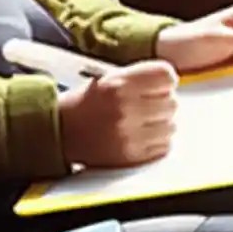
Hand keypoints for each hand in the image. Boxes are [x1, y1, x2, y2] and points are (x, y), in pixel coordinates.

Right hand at [59, 60, 177, 167]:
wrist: (59, 132)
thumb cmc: (84, 104)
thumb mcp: (105, 79)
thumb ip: (138, 78)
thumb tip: (173, 83)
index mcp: (117, 83)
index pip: (166, 75)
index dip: (165, 80)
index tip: (160, 85)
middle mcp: (125, 107)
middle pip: (172, 102)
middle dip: (161, 103)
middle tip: (145, 105)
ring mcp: (129, 134)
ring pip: (171, 126)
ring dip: (160, 124)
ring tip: (141, 122)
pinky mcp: (132, 155)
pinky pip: (164, 146)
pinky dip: (156, 142)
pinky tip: (140, 136)